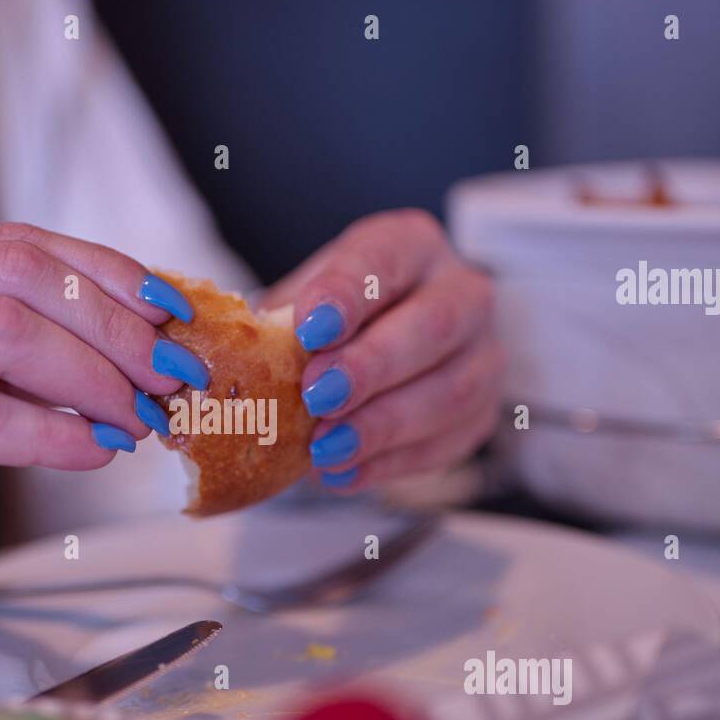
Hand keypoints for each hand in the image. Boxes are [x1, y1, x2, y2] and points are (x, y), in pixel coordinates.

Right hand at [0, 220, 206, 632]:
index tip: (174, 315)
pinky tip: (94, 451)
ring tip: (139, 420)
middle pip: (17, 275)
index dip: (110, 275)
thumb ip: (27, 348)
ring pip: (2, 331)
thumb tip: (146, 339)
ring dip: (93, 379)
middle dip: (114, 328)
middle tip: (171, 377)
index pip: (18, 243)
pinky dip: (51, 434)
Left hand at [260, 209, 501, 490]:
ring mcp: (482, 354)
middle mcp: (462, 292)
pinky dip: (388, 464)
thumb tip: (237, 357)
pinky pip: (445, 443)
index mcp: (411, 246)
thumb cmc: (338, 318)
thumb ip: (282, 325)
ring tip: (323, 449)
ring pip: (450, 392)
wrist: (386, 345)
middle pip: (433, 326)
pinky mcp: (481, 413)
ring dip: (381, 426)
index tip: (308, 327)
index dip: (346, 295)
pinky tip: (341, 474)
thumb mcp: (306, 302)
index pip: (384, 261)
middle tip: (316, 395)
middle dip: (370, 366)